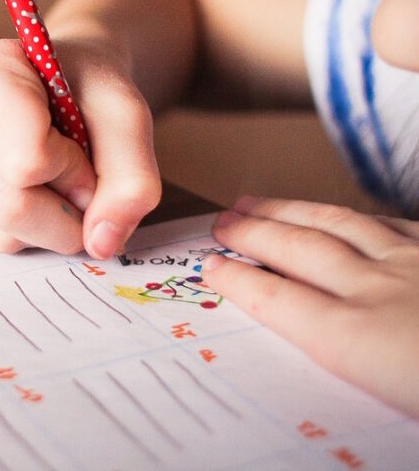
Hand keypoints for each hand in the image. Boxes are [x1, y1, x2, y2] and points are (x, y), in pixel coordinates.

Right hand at [0, 38, 160, 256]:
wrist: (56, 83)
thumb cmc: (85, 88)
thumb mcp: (126, 114)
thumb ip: (132, 177)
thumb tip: (101, 243)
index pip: (25, 161)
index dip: (72, 169)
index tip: (82, 144)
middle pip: (8, 206)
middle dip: (65, 211)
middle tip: (80, 179)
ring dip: (47, 223)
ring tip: (50, 177)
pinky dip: (23, 229)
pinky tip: (24, 187)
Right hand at [202, 196, 418, 418]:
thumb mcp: (394, 404)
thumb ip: (346, 363)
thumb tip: (311, 344)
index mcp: (359, 339)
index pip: (277, 299)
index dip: (237, 280)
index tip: (210, 266)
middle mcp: (378, 289)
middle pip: (297, 249)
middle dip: (252, 233)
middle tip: (222, 223)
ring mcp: (414, 263)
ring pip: (337, 223)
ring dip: (289, 210)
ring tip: (257, 203)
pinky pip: (390, 222)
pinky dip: (354, 216)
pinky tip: (343, 215)